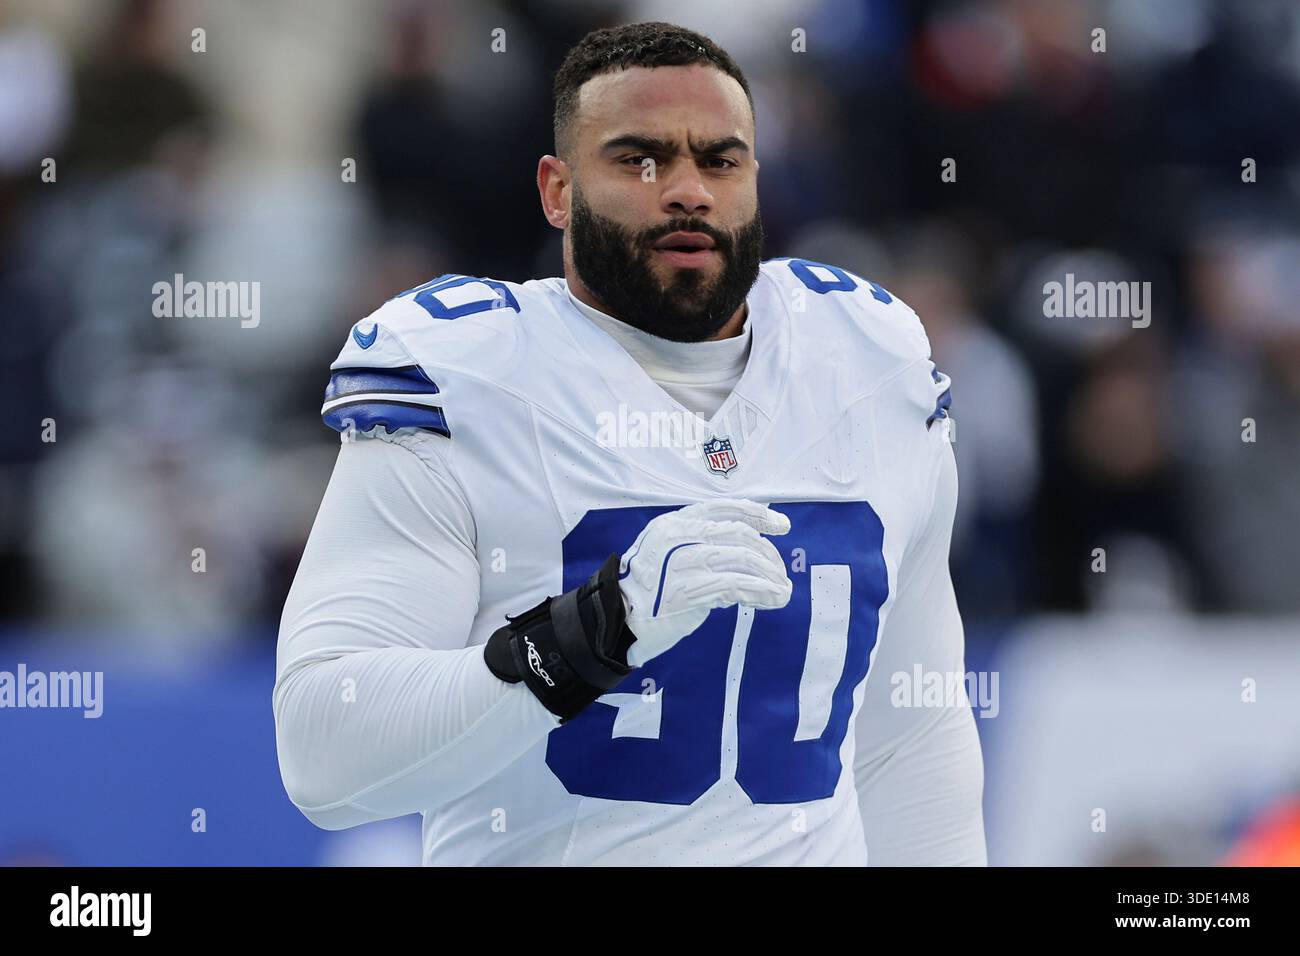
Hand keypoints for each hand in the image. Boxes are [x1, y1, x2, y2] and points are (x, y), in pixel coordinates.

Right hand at [618, 498, 792, 666]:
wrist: (616, 620)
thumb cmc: (644, 591)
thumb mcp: (664, 553)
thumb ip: (694, 544)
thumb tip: (740, 547)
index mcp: (674, 524)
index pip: (724, 508)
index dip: (758, 514)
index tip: (782, 524)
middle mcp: (681, 537)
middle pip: (740, 535)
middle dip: (768, 554)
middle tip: (780, 572)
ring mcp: (687, 563)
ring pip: (744, 560)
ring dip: (771, 576)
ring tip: (783, 589)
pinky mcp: (694, 590)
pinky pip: (740, 586)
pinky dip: (763, 592)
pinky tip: (775, 600)